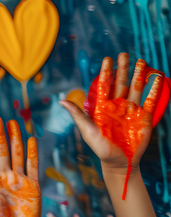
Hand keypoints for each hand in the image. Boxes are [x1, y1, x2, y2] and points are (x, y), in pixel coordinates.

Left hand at [61, 53, 163, 172]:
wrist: (120, 162)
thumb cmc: (101, 148)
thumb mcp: (88, 131)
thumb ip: (78, 115)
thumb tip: (61, 100)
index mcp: (103, 107)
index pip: (104, 85)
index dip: (106, 72)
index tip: (107, 58)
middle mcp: (117, 105)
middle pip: (121, 82)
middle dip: (122, 68)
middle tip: (124, 54)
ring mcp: (132, 110)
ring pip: (136, 88)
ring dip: (138, 75)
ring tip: (141, 61)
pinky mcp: (144, 117)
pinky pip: (150, 100)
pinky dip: (154, 89)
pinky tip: (156, 78)